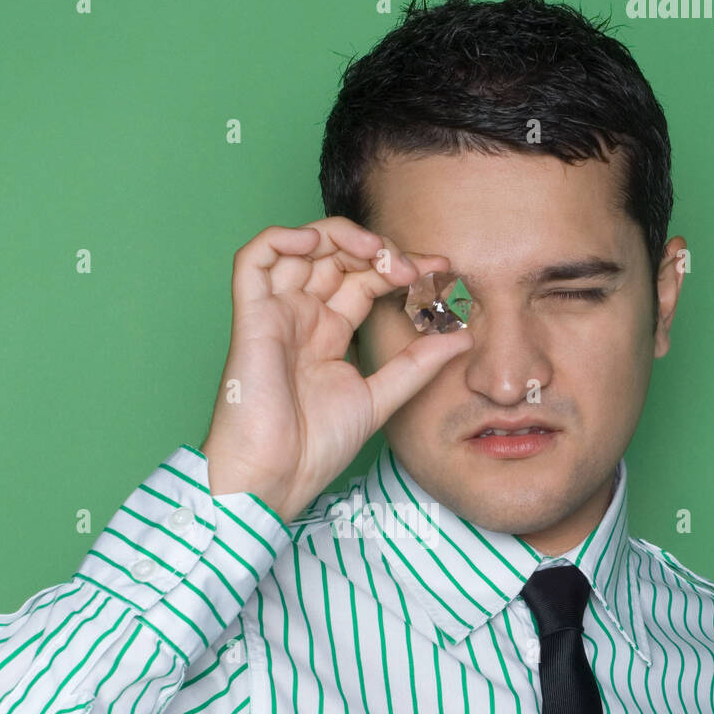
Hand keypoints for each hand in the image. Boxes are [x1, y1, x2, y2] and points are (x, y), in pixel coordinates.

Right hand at [199, 216, 472, 523]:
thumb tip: (463, 336)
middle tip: (417, 268)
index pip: (367, 280)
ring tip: (377, 253)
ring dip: (341, 236)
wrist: (275, 477)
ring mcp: (276, 313)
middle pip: (338, 257)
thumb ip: (418, 364)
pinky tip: (318, 243)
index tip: (442, 272)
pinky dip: (283, 237)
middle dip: (381, 251)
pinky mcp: (251, 316)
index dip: (403, 268)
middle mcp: (302, 317)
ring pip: (301, 246)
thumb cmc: (314, 447)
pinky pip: (255, 258)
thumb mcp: (381, 398)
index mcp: (328, 333)